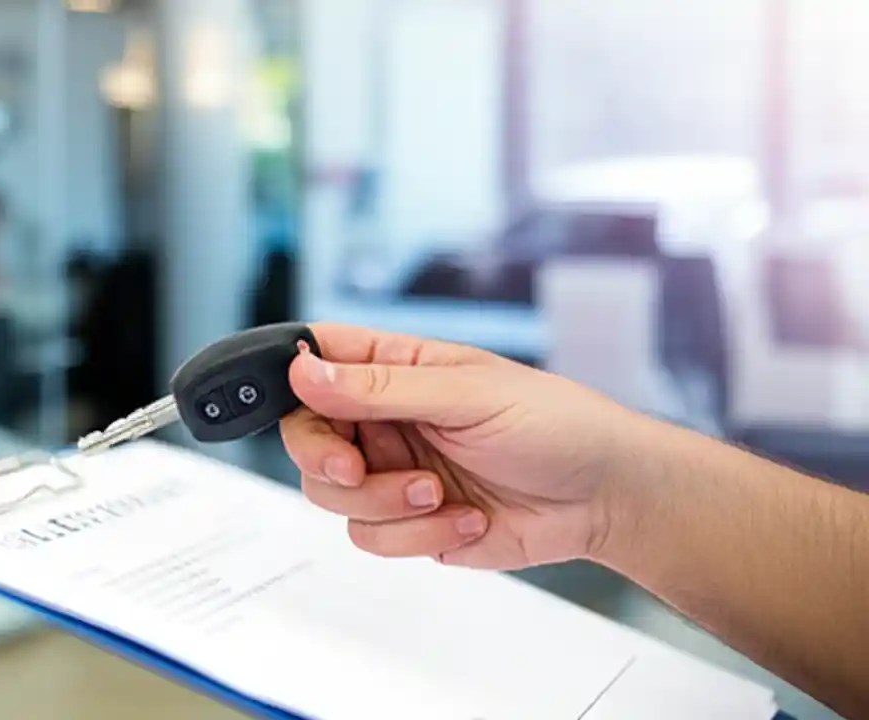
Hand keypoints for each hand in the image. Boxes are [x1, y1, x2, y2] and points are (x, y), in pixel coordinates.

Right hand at [281, 323, 657, 569]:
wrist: (605, 499)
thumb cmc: (556, 424)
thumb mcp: (465, 394)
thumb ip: (379, 387)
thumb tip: (304, 370)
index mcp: (394, 366)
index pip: (314, 360)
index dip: (291, 380)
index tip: (305, 406)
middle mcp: (384, 418)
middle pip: (307, 437)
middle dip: (328, 459)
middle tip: (359, 467)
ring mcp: (391, 471)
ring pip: (332, 495)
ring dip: (383, 502)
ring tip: (439, 492)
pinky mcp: (407, 522)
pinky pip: (370, 537)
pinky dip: (415, 535)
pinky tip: (466, 517)